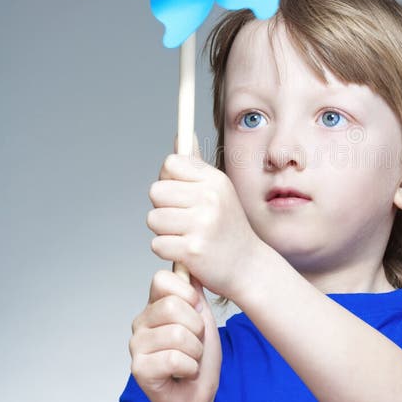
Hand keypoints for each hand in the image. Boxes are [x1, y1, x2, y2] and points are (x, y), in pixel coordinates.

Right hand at [130, 269, 221, 401]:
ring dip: (195, 351)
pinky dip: (189, 368)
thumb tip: (184, 262)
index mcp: (155, 306)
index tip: (196, 313)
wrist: (195, 397)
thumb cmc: (199, 358)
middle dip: (197, 328)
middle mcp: (141, 322)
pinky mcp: (139, 369)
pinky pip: (173, 358)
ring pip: (177, 334)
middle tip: (195, 343)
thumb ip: (193, 293)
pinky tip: (184, 373)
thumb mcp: (203, 319)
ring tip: (190, 359)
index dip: (187, 294)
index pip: (162, 278)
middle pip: (173, 306)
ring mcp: (137, 345)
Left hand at [146, 143, 261, 301]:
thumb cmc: (228, 227)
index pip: (171, 163)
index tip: (181, 194)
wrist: (248, 266)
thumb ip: (195, 165)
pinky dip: (167, 251)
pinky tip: (186, 251)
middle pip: (156, 191)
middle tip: (184, 219)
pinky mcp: (192, 250)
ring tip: (185, 235)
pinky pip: (157, 245)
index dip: (169, 180)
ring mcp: (202, 224)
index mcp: (215, 180)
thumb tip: (182, 135)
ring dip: (163, 231)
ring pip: (153, 219)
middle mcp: (210, 198)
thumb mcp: (218, 190)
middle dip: (163, 207)